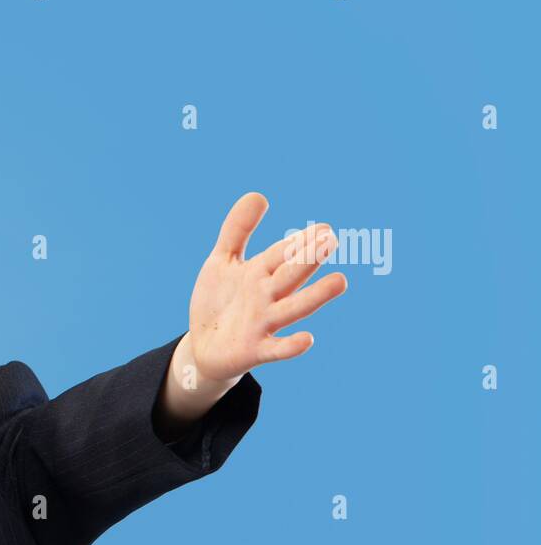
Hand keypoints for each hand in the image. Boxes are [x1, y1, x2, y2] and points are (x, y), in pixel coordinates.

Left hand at [188, 192, 347, 381]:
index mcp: (261, 273)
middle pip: (291, 275)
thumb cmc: (218, 301)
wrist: (203, 346)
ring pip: (292, 308)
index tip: (325, 228)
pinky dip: (291, 346)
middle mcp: (267, 296)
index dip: (300, 241)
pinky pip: (276, 349)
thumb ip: (237, 230)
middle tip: (330, 240)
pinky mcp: (255, 350)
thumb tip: (259, 194)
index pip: (283, 254)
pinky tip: (308, 339)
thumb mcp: (222, 262)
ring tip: (340, 281)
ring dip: (315, 296)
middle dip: (307, 259)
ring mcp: (264, 324)